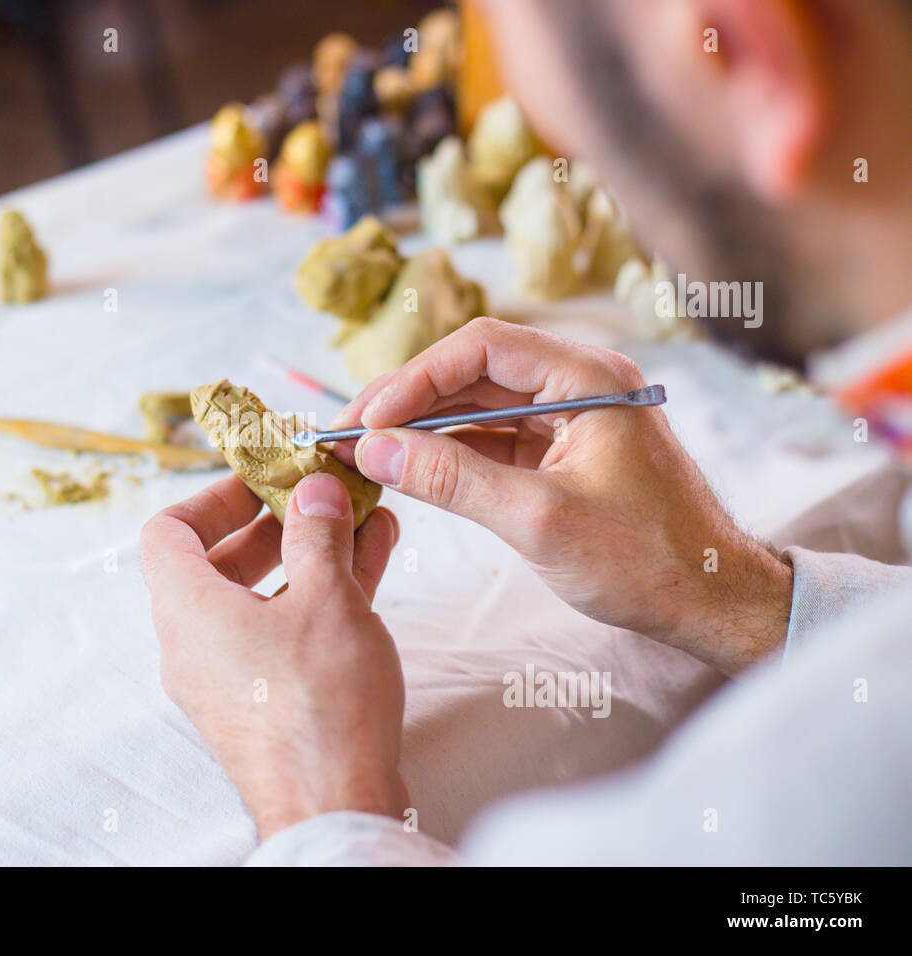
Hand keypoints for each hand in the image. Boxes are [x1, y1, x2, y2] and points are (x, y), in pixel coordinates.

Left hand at [140, 472, 407, 837]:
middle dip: (274, 524)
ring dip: (308, 558)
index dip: (214, 495)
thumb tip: (314, 494)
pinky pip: (281, 635)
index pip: (169, 532)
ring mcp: (227, 679)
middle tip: (319, 498)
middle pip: (218, 563)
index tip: (262, 478)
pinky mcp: (263, 706)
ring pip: (260, 599)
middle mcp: (194, 645)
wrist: (334, 808)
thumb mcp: (326, 599)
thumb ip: (317, 536)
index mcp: (187, 611)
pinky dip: (316, 600)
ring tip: (364, 522)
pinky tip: (371, 567)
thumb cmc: (320, 708)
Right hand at [330, 317, 792, 674]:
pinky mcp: (561, 453)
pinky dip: (448, 453)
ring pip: (477, 405)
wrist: (712, 603)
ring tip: (363, 450)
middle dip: (407, 400)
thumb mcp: (536, 519)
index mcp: (588, 378)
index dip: (415, 378)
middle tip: (347, 432)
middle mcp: (579, 384)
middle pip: (473, 371)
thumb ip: (450, 479)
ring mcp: (570, 418)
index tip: (369, 419)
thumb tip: (373, 449)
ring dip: (421, 427)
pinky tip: (406, 467)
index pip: (482, 346)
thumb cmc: (645, 560)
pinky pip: (492, 439)